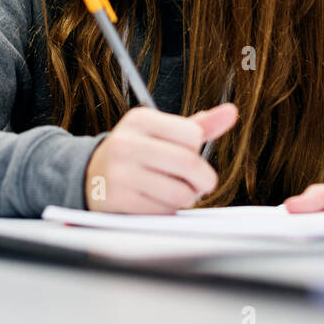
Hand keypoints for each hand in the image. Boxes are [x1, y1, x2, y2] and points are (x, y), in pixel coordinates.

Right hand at [84, 103, 235, 212]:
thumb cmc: (137, 153)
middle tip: (201, 184)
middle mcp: (127, 142)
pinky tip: (155, 202)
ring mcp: (120, 172)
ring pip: (180, 193)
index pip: (192, 135)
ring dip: (186, 198)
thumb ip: (199, 125)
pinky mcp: (118, 199)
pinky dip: (168, 211)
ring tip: (175, 192)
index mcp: (140, 119)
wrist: (90, 176)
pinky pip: (163, 212)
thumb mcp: (162, 133)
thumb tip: (232, 112)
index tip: (189, 154)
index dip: (197, 149)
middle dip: (203, 179)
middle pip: (189, 164)